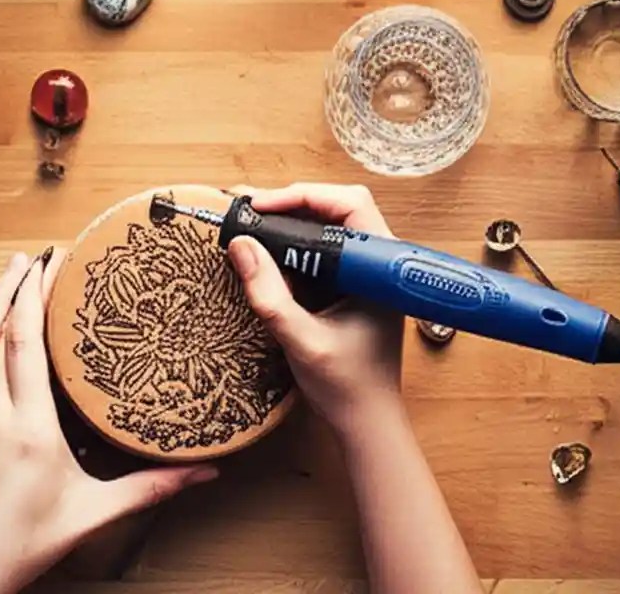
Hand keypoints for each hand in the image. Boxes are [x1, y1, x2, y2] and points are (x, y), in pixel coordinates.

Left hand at [0, 251, 218, 593]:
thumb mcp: (92, 513)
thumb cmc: (21, 544)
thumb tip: (204, 472)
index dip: (36, 295)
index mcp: (30, 427)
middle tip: (32, 255)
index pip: (28, 341)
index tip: (51, 264)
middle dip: (13, 284)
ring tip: (6, 274)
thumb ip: (149, 488)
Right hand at [226, 184, 404, 439]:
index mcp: (379, 271)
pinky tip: (265, 255)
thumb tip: (240, 247)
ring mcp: (364, 275)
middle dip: (291, 205)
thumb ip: (271, 295)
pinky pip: (321, 252)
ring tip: (250, 227)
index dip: (303, 197)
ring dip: (289, 225)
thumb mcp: (301, 342)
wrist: (366, 422)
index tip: (261, 206)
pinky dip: (292, 248)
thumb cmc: (347, 388)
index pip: (349, 206)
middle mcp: (376, 265)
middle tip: (247, 212)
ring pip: (327, 228)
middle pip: (337, 208)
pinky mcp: (349, 287)